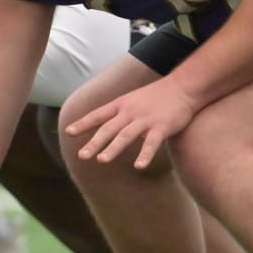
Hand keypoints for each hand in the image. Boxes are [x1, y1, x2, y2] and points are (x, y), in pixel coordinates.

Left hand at [63, 80, 196, 169]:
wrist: (184, 86)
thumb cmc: (158, 95)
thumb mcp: (133, 100)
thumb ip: (120, 113)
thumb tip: (107, 126)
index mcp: (122, 104)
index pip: (98, 115)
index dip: (83, 123)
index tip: (68, 132)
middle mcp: (130, 112)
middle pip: (108, 128)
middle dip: (94, 142)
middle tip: (81, 156)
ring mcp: (146, 119)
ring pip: (126, 136)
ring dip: (113, 148)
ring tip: (101, 160)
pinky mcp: (162, 127)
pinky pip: (151, 143)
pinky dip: (145, 155)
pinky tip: (138, 166)